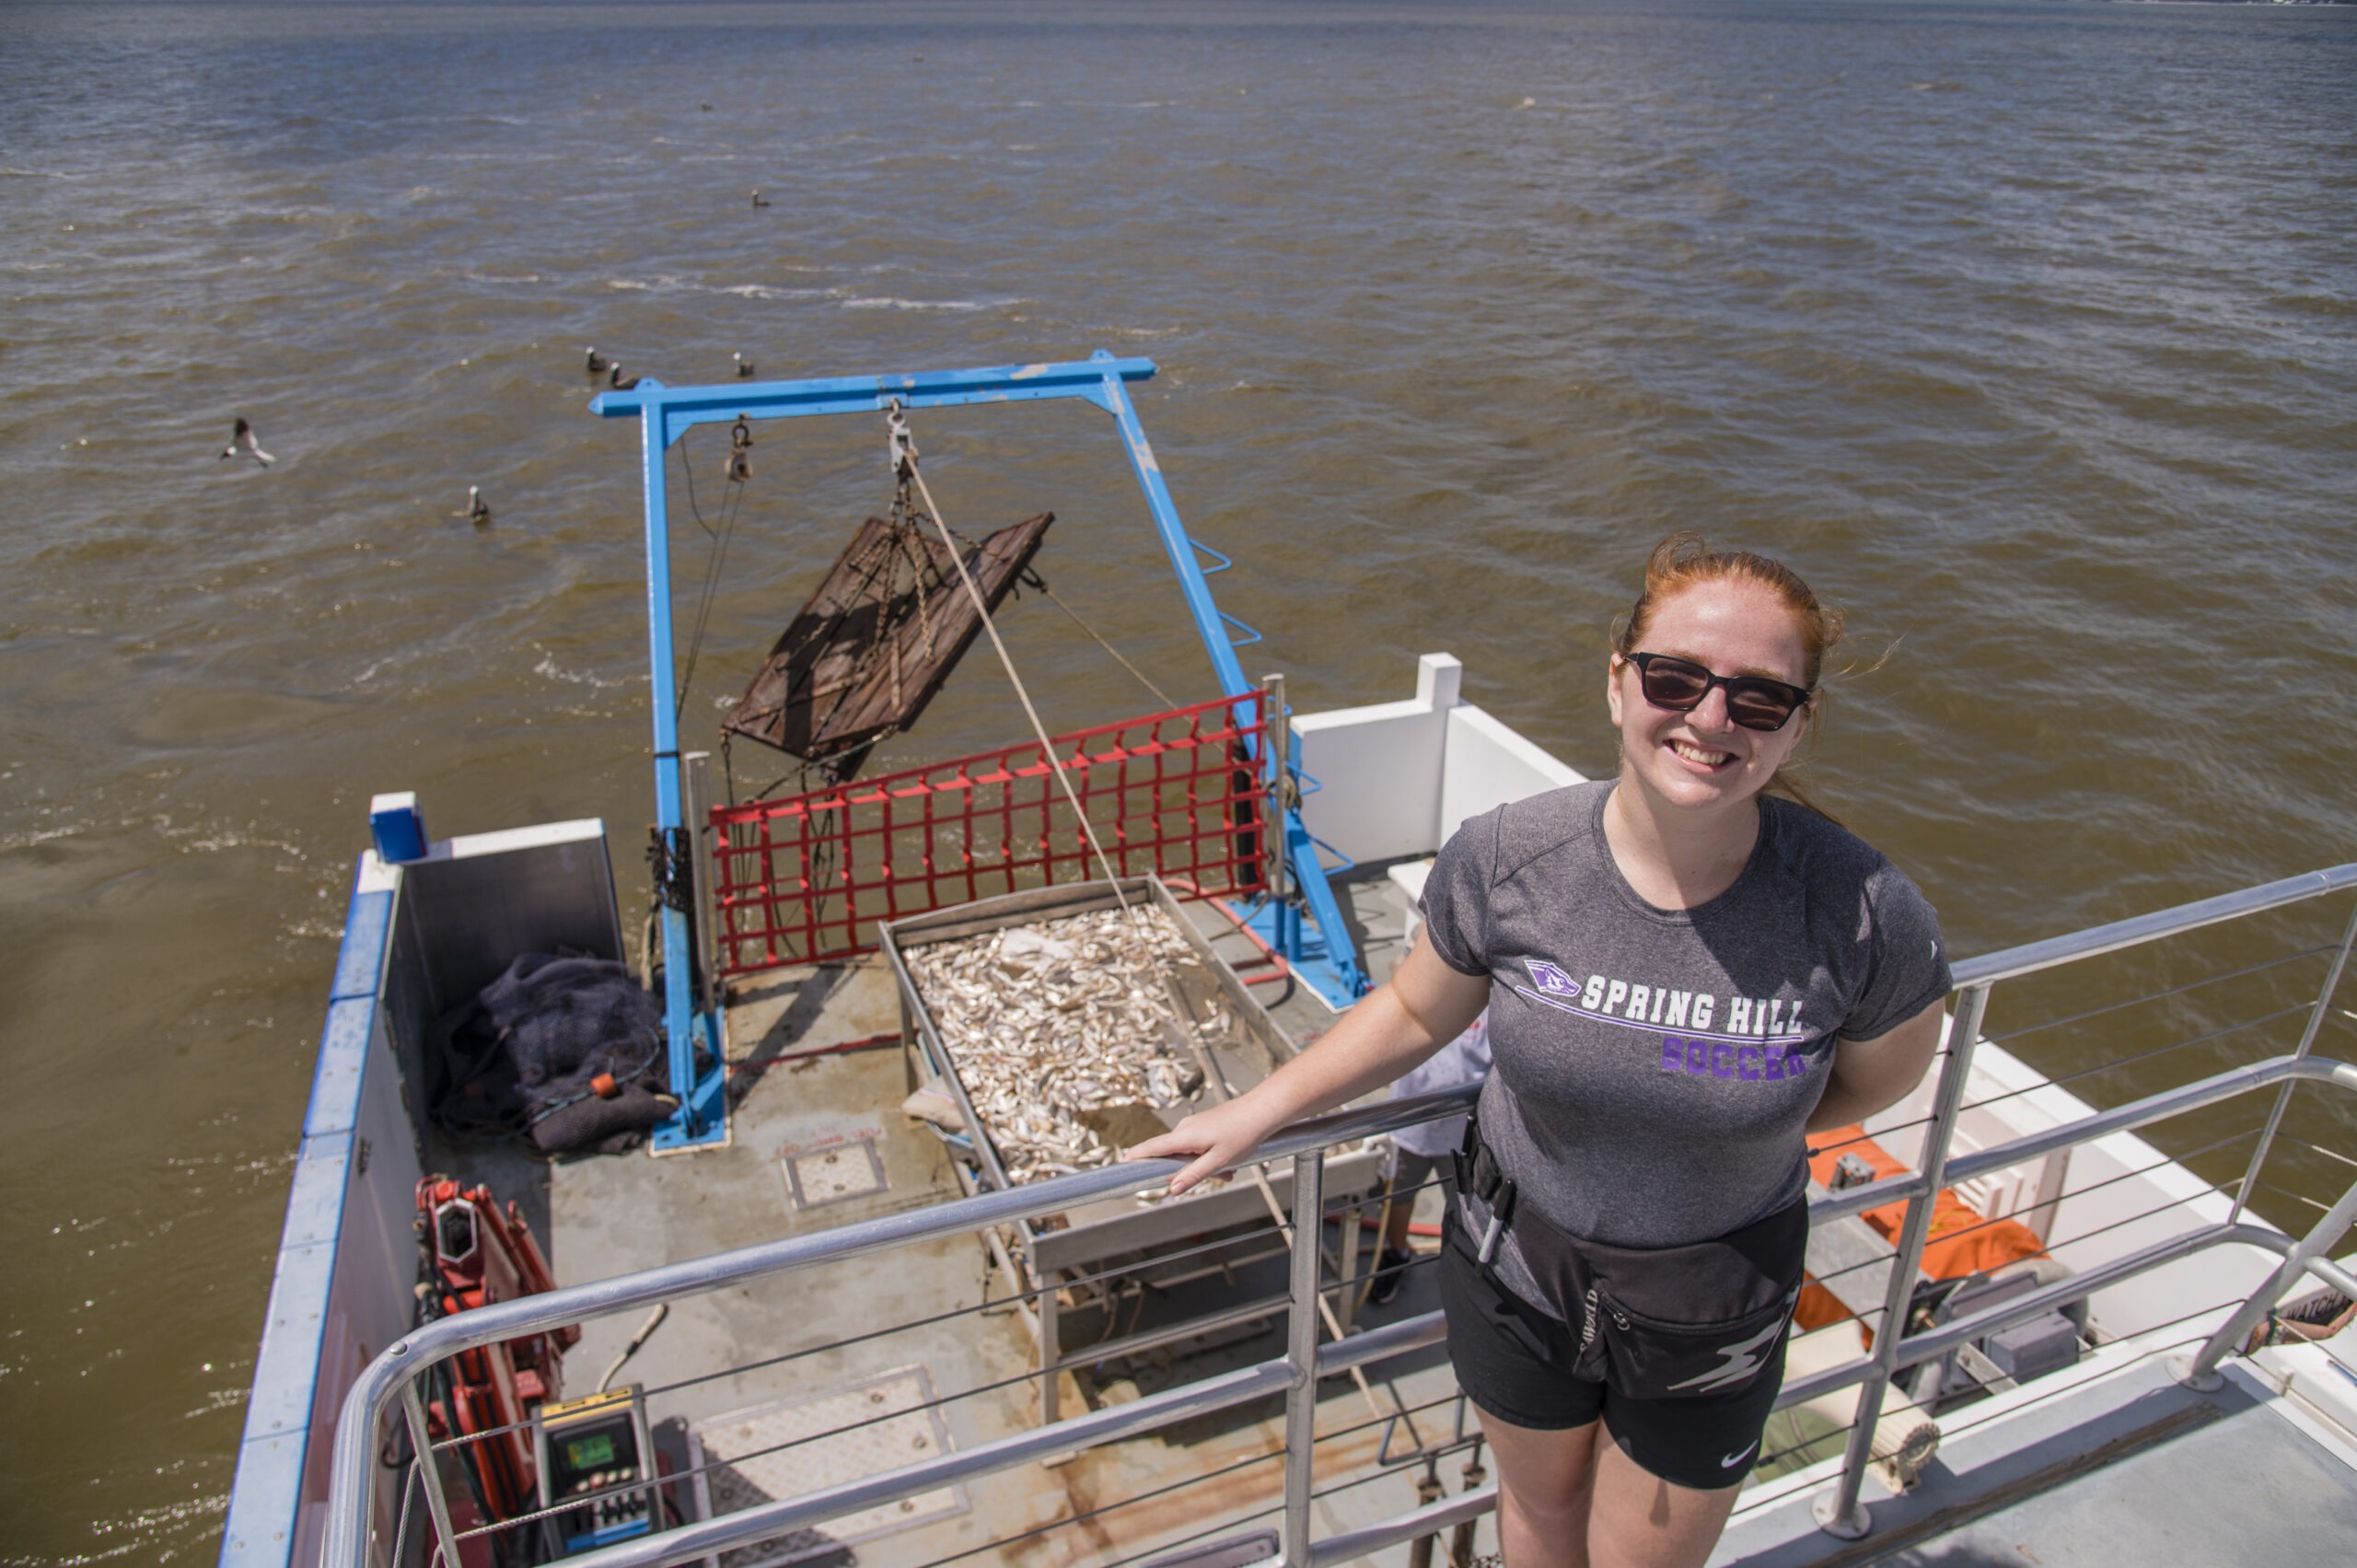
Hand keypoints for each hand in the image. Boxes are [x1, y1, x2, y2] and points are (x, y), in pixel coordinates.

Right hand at [1123, 1096, 1282, 1195]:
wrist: (1262, 1111)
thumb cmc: (1243, 1134)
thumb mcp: (1219, 1161)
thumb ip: (1194, 1175)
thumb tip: (1172, 1188)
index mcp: (1184, 1136)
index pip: (1152, 1148)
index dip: (1137, 1157)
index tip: (1122, 1165)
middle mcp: (1185, 1128)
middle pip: (1174, 1157)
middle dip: (1191, 1172)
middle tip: (1221, 1177)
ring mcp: (1194, 1125)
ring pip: (1190, 1154)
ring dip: (1206, 1166)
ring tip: (1230, 1170)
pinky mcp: (1204, 1125)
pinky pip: (1199, 1146)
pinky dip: (1211, 1156)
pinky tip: (1230, 1160)